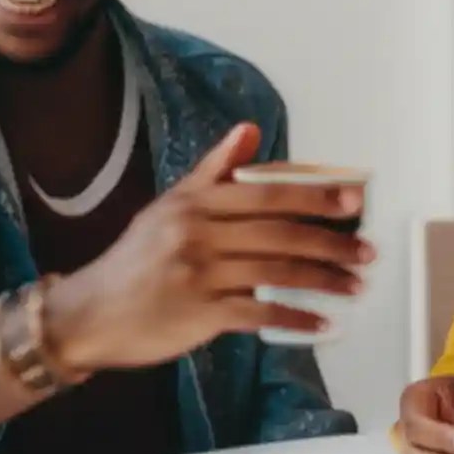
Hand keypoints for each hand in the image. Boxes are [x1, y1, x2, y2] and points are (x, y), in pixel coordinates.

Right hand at [43, 122, 374, 373]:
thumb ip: (213, 170)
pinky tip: (322, 323)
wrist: (87, 314)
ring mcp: (198, 273)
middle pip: (280, 233)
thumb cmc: (135, 260)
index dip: (315, 196)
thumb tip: (249, 130)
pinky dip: (295, 318)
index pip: (267, 193)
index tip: (353, 201)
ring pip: (276, 272)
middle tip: (367, 252)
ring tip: (355, 286)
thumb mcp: (169, 205)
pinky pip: (259, 314)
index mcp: (196, 202)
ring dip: (323, 280)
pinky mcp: (199, 313)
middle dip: (331, 242)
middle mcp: (197, 232)